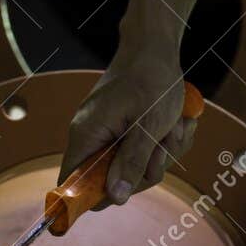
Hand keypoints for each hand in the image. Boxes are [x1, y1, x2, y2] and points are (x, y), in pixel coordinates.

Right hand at [58, 46, 198, 205]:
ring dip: (160, 155)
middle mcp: (89, 138)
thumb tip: (116, 198)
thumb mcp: (149, 125)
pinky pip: (138, 154)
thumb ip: (131, 162)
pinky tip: (173, 126)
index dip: (90, 197)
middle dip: (144, 171)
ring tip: (174, 128)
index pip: (71, 183)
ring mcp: (104, 135)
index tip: (122, 194)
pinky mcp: (119, 132)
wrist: (153, 47)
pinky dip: (160, 145)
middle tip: (164, 147)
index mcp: (86, 136)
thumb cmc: (151, 79)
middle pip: (109, 182)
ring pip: (130, 169)